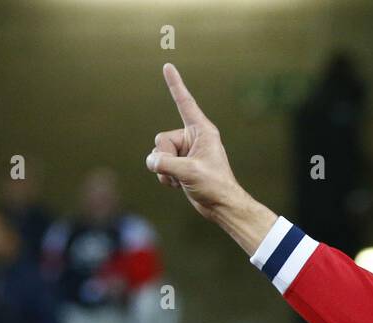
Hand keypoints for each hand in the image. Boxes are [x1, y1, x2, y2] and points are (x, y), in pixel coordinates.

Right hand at [145, 63, 275, 253]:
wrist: (222, 207)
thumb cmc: (214, 186)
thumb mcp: (190, 172)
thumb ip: (166, 163)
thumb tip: (151, 161)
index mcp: (202, 131)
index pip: (185, 103)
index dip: (175, 85)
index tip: (167, 66)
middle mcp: (192, 138)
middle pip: (162, 139)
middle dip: (166, 157)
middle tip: (182, 171)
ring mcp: (185, 152)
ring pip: (158, 154)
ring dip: (165, 170)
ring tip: (183, 180)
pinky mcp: (181, 165)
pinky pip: (160, 165)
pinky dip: (165, 177)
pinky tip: (179, 185)